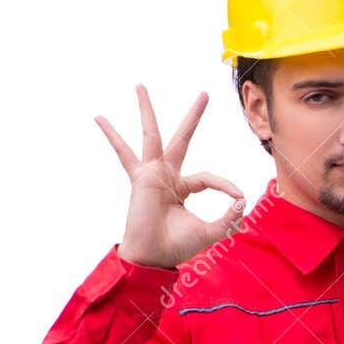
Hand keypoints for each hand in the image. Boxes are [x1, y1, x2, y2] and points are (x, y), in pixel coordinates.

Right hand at [94, 85, 245, 268]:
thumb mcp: (210, 231)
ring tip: (140, 86)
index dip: (226, 185)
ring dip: (146, 110)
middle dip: (194, 117)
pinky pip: (124, 153)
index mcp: (181, 187)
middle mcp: (166, 176)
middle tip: (205, 94)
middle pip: (182, 139)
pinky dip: (112, 136)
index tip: (239, 197)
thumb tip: (243, 201)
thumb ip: (228, 218)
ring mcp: (152, 174)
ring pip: (151, 135)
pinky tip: (99, 118)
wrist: (153, 257)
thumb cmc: (176, 246)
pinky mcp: (140, 177)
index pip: (208, 177)